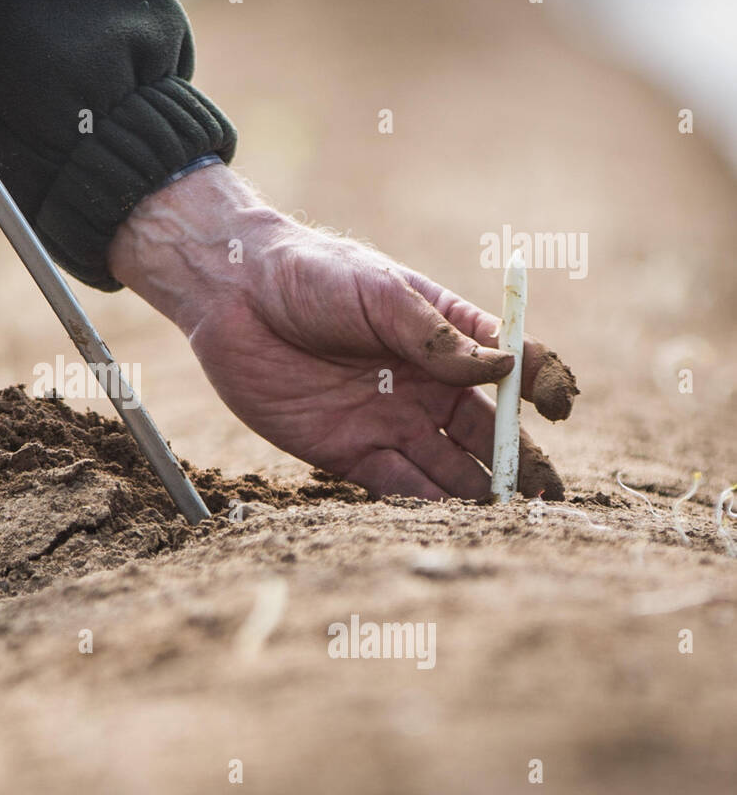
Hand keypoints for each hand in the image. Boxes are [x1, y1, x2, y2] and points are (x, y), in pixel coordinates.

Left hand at [108, 165, 577, 500]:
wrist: (233, 294)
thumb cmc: (312, 275)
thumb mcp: (381, 294)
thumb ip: (437, 336)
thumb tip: (505, 368)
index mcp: (445, 339)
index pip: (511, 370)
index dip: (541, 388)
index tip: (560, 407)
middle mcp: (425, 387)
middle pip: (486, 434)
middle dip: (519, 462)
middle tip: (548, 495)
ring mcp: (389, 423)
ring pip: (446, 468)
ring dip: (476, 493)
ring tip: (507, 519)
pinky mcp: (346, 452)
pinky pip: (394, 485)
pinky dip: (422, 503)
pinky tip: (448, 520)